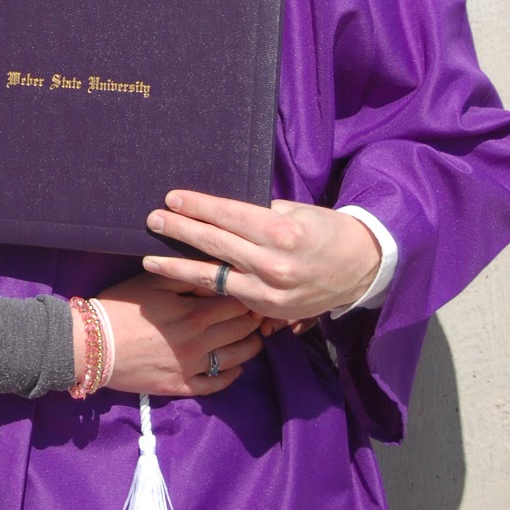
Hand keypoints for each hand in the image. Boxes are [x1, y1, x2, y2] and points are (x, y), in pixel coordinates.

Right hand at [71, 271, 263, 398]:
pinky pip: (215, 386)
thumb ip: (188, 277)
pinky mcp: (179, 386)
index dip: (250, 295)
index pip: (237, 304)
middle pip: (242, 330)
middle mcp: (199, 343)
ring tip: (254, 337)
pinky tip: (236, 368)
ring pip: (237, 359)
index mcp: (194, 314)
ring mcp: (191, 368)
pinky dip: (231, 377)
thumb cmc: (120, 306)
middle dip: (255, 318)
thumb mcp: (153, 281)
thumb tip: (216, 274)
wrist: (91, 344)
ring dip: (251, 346)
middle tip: (260, 310)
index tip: (254, 288)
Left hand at [143, 190, 382, 323]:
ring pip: (214, 278)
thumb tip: (221, 211)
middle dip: (180, 230)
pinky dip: (204, 287)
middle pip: (215, 244)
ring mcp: (269, 292)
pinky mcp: (268, 311)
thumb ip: (260, 214)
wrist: (360, 269)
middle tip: (153, 220)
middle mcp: (273, 265)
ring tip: (150, 259)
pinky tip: (182, 280)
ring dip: (178, 267)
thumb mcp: (297, 212)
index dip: (198, 206)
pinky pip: (229, 295)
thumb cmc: (327, 231)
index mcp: (281, 233)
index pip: (229, 216)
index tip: (172, 198)